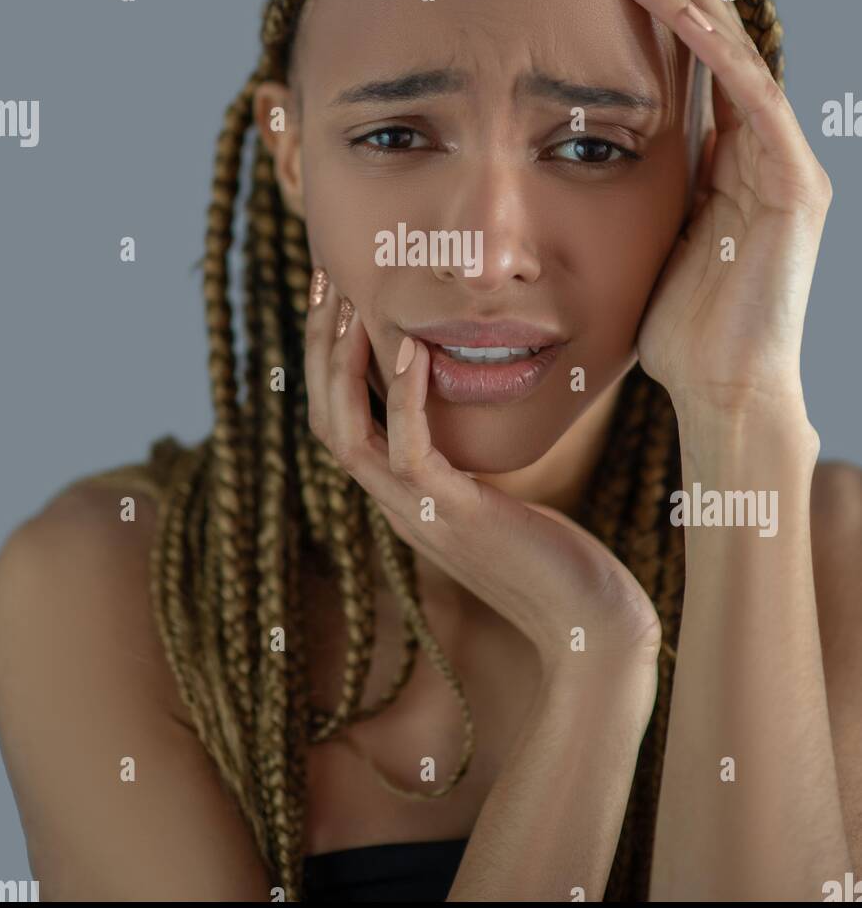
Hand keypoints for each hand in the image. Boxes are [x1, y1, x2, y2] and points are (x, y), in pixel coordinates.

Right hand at [304, 272, 662, 675]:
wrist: (590, 628)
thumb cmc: (557, 560)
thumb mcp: (499, 499)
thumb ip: (468, 463)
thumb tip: (467, 410)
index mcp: (403, 496)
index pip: (339, 420)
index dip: (325, 360)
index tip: (332, 297)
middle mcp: (397, 504)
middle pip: (324, 418)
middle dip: (317, 346)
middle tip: (321, 279)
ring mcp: (418, 515)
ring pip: (345, 433)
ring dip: (339, 363)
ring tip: (345, 302)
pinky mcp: (453, 518)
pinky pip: (406, 452)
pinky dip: (402, 397)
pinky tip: (411, 349)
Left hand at [624, 0, 831, 415]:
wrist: (725, 388)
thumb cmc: (685, 331)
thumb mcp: (660, 242)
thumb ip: (656, 193)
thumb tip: (607, 161)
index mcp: (736, 168)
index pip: (706, 74)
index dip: (676, 18)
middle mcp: (768, 157)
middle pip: (727, 50)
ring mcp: (786, 166)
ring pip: (740, 59)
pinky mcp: (792, 183)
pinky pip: (749, 97)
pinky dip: (711, 49)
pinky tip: (674, 5)